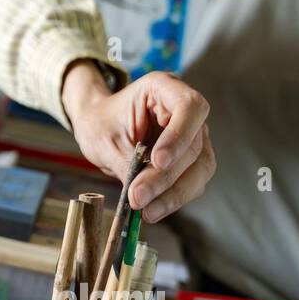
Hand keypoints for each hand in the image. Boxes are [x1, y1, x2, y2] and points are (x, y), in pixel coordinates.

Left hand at [61, 61, 215, 222]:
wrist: (98, 127)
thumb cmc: (100, 123)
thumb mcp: (104, 140)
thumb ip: (126, 164)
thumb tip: (142, 198)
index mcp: (164, 88)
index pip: (190, 107)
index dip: (179, 136)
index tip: (157, 161)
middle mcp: (185, 110)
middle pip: (193, 145)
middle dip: (166, 177)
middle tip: (138, 198)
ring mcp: (193, 134)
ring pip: (200, 168)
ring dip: (174, 194)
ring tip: (146, 211)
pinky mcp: (192, 159)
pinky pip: (193, 181)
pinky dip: (174, 198)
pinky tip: (153, 209)